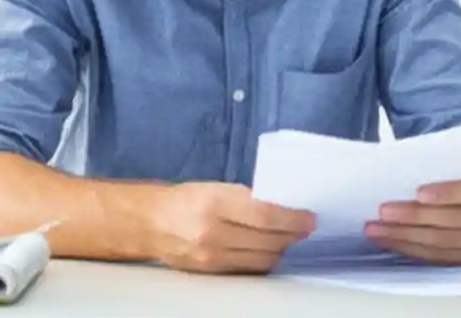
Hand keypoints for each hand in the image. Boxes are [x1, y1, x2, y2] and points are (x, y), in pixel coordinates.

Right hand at [150, 182, 315, 273]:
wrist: (151, 222)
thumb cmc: (186, 199)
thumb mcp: (215, 188)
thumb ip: (246, 198)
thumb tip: (283, 207)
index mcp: (215, 203)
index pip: (266, 215)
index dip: (293, 219)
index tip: (309, 217)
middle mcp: (214, 233)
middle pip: (268, 240)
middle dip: (292, 234)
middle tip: (305, 226)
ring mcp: (213, 257)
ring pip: (263, 258)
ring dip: (281, 248)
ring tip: (288, 237)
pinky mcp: (212, 272)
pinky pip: (249, 268)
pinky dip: (264, 258)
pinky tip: (269, 248)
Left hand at [365, 171, 460, 264]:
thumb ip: (445, 166)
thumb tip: (399, 170)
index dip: (447, 192)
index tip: (418, 191)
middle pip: (453, 222)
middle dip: (414, 217)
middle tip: (383, 211)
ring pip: (442, 243)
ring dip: (405, 236)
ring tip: (376, 228)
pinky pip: (438, 256)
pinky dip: (410, 248)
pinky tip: (389, 240)